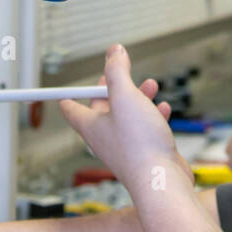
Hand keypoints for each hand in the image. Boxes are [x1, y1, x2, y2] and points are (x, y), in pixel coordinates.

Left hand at [58, 44, 193, 194]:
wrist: (162, 180)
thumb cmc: (139, 143)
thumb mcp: (125, 97)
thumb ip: (117, 71)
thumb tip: (114, 51)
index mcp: (91, 125)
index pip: (70, 108)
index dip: (70, 93)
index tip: (68, 84)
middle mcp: (105, 137)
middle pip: (102, 107)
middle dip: (114, 87)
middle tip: (120, 73)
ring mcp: (125, 147)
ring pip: (127, 116)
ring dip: (138, 98)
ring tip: (151, 85)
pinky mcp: (145, 153)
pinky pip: (145, 129)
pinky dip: (153, 116)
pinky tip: (163, 109)